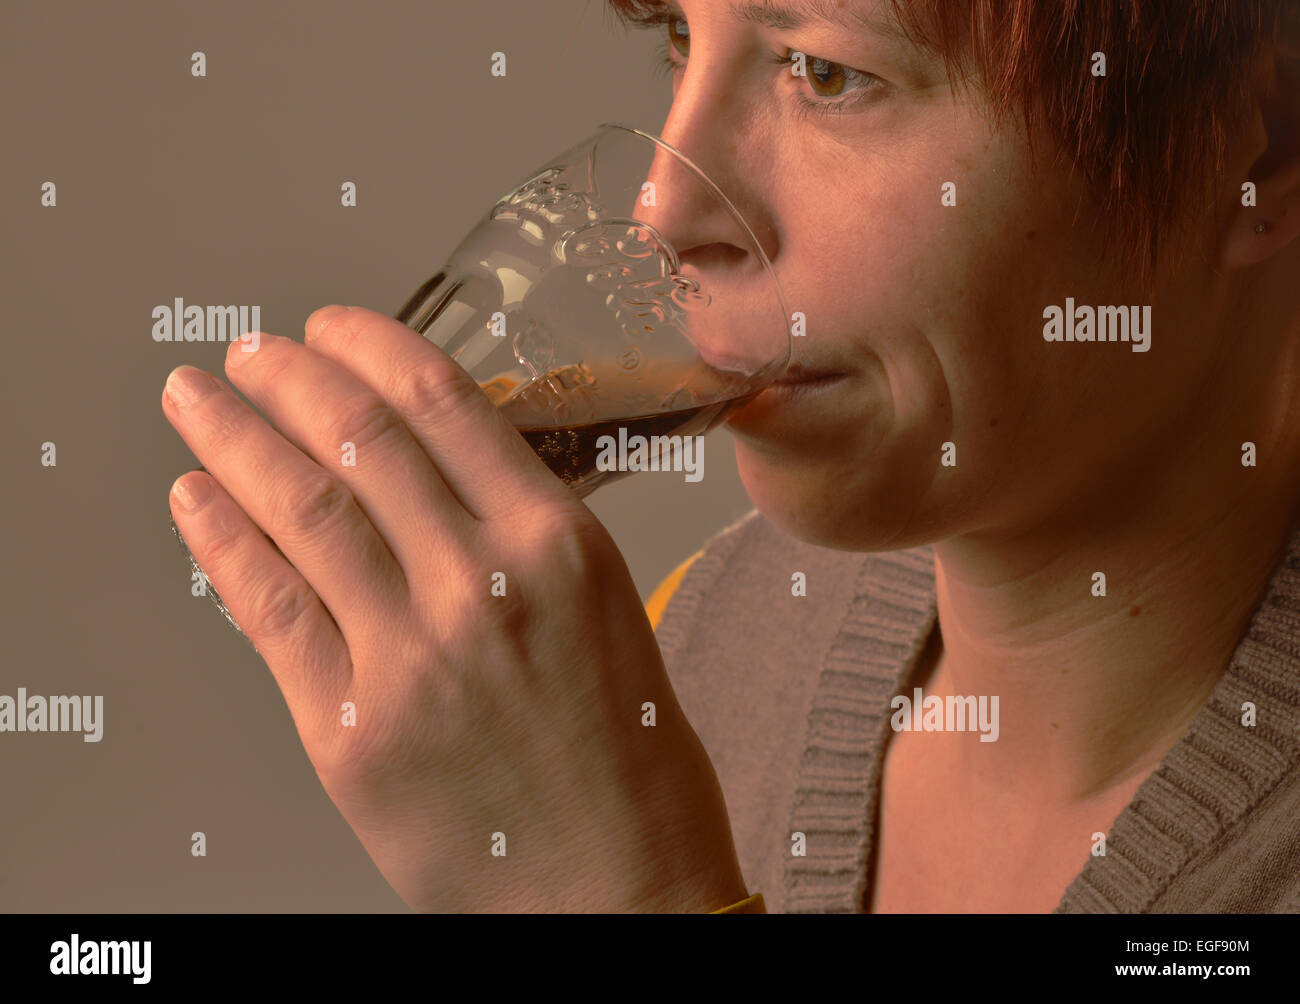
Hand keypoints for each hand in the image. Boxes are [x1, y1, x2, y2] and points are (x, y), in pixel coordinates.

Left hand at [161, 305, 747, 911]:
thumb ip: (521, 536)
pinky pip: (268, 609)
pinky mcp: (351, 731)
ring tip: (197, 401)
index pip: (442, 404)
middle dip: (286, 378)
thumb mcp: (607, 610)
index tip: (328, 324)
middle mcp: (483, 585)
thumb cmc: (630, 759)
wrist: (620, 889)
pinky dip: (221, 543)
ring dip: (233, 440)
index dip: (367, 346)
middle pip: (356, 442)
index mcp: (560, 543)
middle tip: (250, 352)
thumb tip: (424, 474)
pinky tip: (195, 501)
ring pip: (299, 511)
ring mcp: (410, 658)